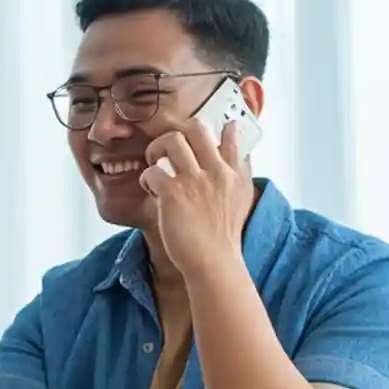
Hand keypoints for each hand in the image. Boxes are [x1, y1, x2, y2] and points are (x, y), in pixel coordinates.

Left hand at [138, 118, 253, 277]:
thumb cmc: (224, 234)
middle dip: (177, 134)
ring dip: (157, 150)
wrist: (214, 262)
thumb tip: (237, 143)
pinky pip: (153, 171)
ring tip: (154, 165)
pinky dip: (147, 178)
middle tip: (167, 151)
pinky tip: (151, 190)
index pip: (230, 135)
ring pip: (172, 142)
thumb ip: (241, 170)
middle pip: (196, 128)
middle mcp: (216, 172)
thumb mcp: (241, 198)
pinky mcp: (173, 194)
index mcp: (233, 173)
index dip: (219, 126)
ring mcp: (194, 181)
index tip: (214, 127)